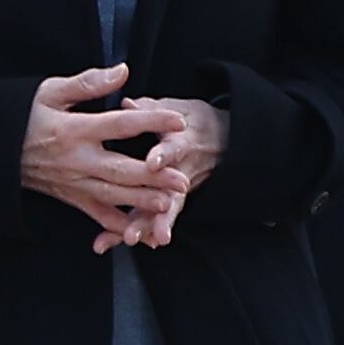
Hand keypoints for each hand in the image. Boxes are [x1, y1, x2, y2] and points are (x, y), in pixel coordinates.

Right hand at [20, 65, 189, 252]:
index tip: (179, 121)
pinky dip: (117, 225)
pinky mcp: (69, 197)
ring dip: (141, 202)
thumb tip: (123, 71)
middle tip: (183, 180)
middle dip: (154, 177)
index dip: (151, 121)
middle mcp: (76, 159)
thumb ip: (88, 83)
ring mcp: (73, 182)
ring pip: (112, 195)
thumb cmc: (22, 115)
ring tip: (169, 205)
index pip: (120, 124)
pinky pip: (96, 214)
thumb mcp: (49, 92)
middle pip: (121, 169)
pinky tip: (140, 232)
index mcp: (75, 129)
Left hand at [129, 98, 228, 243]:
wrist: (223, 140)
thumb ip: (152, 108)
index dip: (164, 156)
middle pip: (171, 195)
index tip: (152, 162)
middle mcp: (182, 172)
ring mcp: (178, 190)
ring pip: (164, 212)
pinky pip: (156, 217)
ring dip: (148, 227)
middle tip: (142, 228)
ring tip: (131, 240)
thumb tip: (128, 103)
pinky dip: (140, 230)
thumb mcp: (180, 109)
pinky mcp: (171, 199)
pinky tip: (121, 241)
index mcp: (183, 143)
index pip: (175, 149)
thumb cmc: (194, 122)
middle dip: (157, 214)